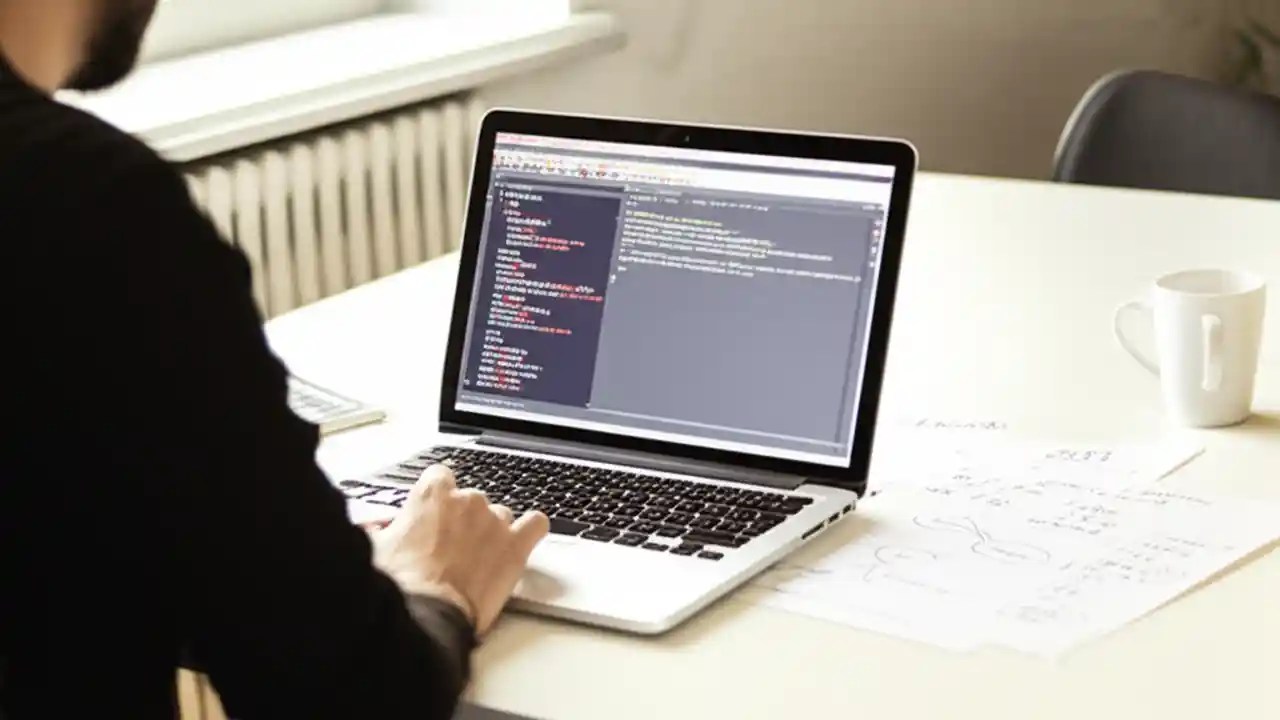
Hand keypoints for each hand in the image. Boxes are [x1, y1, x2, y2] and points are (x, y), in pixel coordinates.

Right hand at [371, 465, 548, 635]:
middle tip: (450, 551)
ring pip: (500, 515)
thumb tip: (376, 530)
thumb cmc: (401, 584)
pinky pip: (536, 525)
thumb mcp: (377, 549)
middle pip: (471, 501)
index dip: (437, 499)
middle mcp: (467, 501)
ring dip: (492, 532)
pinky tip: (521, 543)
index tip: (433, 515)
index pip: (439, 477)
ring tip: (480, 560)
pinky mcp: (516, 546)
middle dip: (463, 522)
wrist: (427, 614)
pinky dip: (530, 531)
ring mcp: (495, 521)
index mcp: (432, 495)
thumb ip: (382, 531)